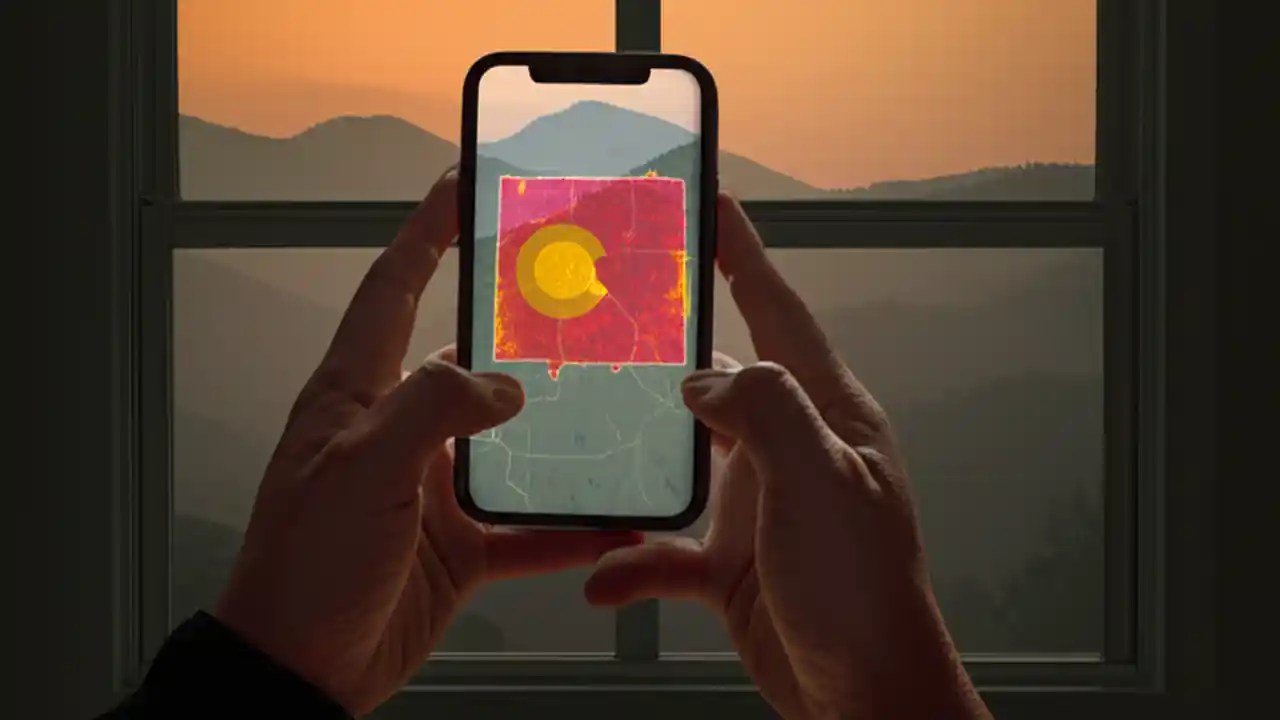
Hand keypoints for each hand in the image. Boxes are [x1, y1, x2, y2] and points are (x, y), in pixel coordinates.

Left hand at [214, 169, 641, 715]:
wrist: (300, 670)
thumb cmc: (302, 568)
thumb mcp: (360, 471)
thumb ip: (432, 412)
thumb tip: (503, 384)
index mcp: (357, 396)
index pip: (394, 291)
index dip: (428, 234)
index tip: (464, 187)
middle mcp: (399, 432)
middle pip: (467, 359)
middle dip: (518, 328)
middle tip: (574, 297)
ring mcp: (431, 489)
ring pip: (509, 443)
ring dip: (558, 431)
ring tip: (613, 404)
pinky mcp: (458, 545)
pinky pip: (527, 526)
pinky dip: (569, 525)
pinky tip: (611, 519)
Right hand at [585, 194, 989, 718]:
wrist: (864, 697)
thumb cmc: (863, 593)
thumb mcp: (819, 483)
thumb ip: (765, 411)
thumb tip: (703, 378)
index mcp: (823, 413)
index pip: (777, 310)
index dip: (741, 253)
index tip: (709, 204)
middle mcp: (788, 448)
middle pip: (716, 377)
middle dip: (662, 352)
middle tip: (606, 321)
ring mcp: (757, 504)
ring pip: (678, 460)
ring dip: (632, 466)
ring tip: (580, 451)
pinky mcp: (731, 560)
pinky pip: (665, 549)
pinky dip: (632, 561)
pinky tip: (606, 576)